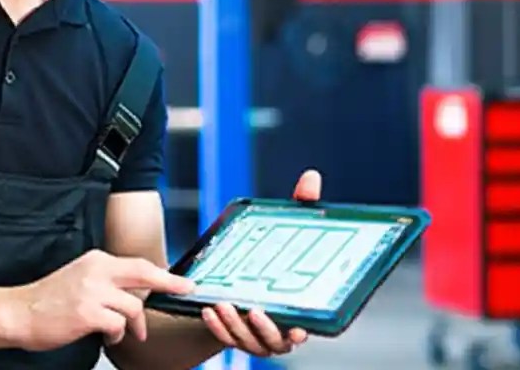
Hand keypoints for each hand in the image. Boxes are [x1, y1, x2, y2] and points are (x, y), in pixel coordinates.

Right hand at [2, 249, 195, 350]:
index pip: (138, 264)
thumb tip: (136, 293)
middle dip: (169, 283)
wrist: (18, 312)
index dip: (164, 273)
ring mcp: (92, 291)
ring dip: (133, 325)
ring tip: (120, 333)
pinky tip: (107, 337)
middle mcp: (96, 271)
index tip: (183, 281)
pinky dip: (117, 335)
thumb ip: (106, 281)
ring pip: (133, 306)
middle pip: (144, 273)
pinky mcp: (87, 313)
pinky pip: (118, 325)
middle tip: (185, 290)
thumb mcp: (80, 278)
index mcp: (95, 260)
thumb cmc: (48, 301)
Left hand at [201, 168, 323, 355]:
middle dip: (264, 329)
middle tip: (253, 308)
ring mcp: (254, 337)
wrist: (242, 277)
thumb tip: (311, 177)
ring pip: (247, 342)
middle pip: (273, 341)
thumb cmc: (275, 256)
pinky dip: (217, 327)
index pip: (303, 331)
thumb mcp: (286, 230)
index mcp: (298, 313)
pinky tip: (208, 310)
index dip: (300, 334)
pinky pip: (225, 338)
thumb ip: (301, 207)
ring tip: (222, 304)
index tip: (298, 329)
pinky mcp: (232, 336)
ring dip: (235, 326)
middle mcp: (279, 332)